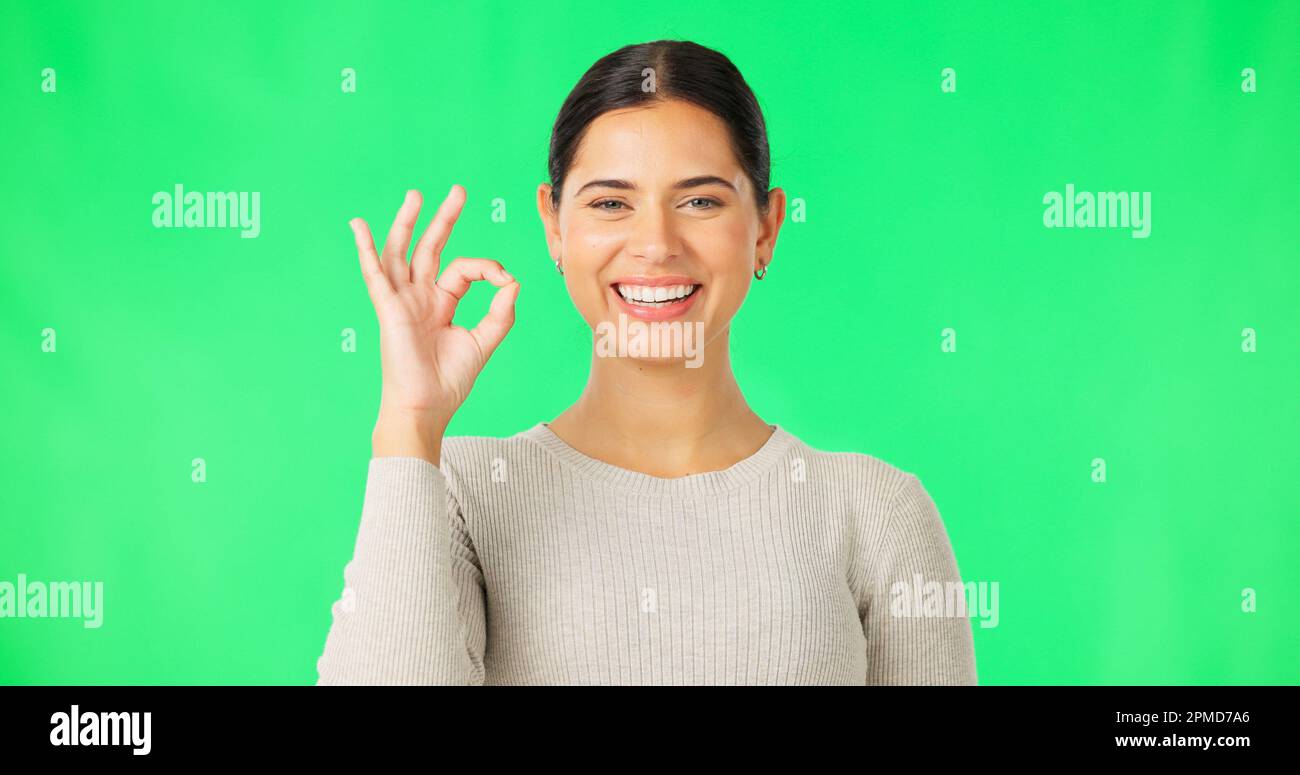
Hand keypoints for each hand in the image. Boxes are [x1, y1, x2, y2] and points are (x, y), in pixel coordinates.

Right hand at [350, 185, 519, 437]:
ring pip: (402, 252)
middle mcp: (420, 297)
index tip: (504, 279)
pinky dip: (365, 249)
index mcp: (442, 303)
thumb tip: (513, 282)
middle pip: (431, 248)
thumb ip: (501, 312)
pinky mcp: (388, 309)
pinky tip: (358, 226)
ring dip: (407, 223)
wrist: (427, 406)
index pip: (464, 270)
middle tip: (459, 191)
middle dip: (444, 219)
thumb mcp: (484, 341)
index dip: (488, 268)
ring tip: (415, 195)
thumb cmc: (449, 380)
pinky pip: (374, 274)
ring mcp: (402, 301)